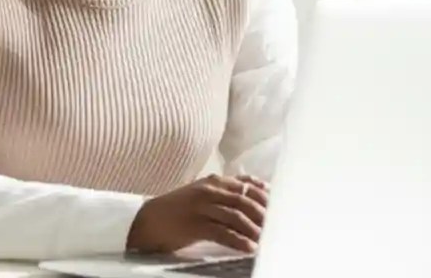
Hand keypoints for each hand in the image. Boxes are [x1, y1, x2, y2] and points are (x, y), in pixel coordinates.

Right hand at [126, 174, 269, 254]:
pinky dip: (238, 241)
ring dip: (255, 229)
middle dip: (264, 214)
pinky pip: (222, 232)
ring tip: (269, 240)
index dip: (266, 197)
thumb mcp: (203, 193)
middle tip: (279, 226)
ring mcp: (201, 207)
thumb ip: (227, 191)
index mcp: (214, 181)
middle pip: (245, 200)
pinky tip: (249, 248)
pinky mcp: (194, 224)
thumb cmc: (179, 209)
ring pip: (236, 216)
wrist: (148, 220)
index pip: (247, 186)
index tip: (282, 207)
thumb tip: (257, 190)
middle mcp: (209, 190)